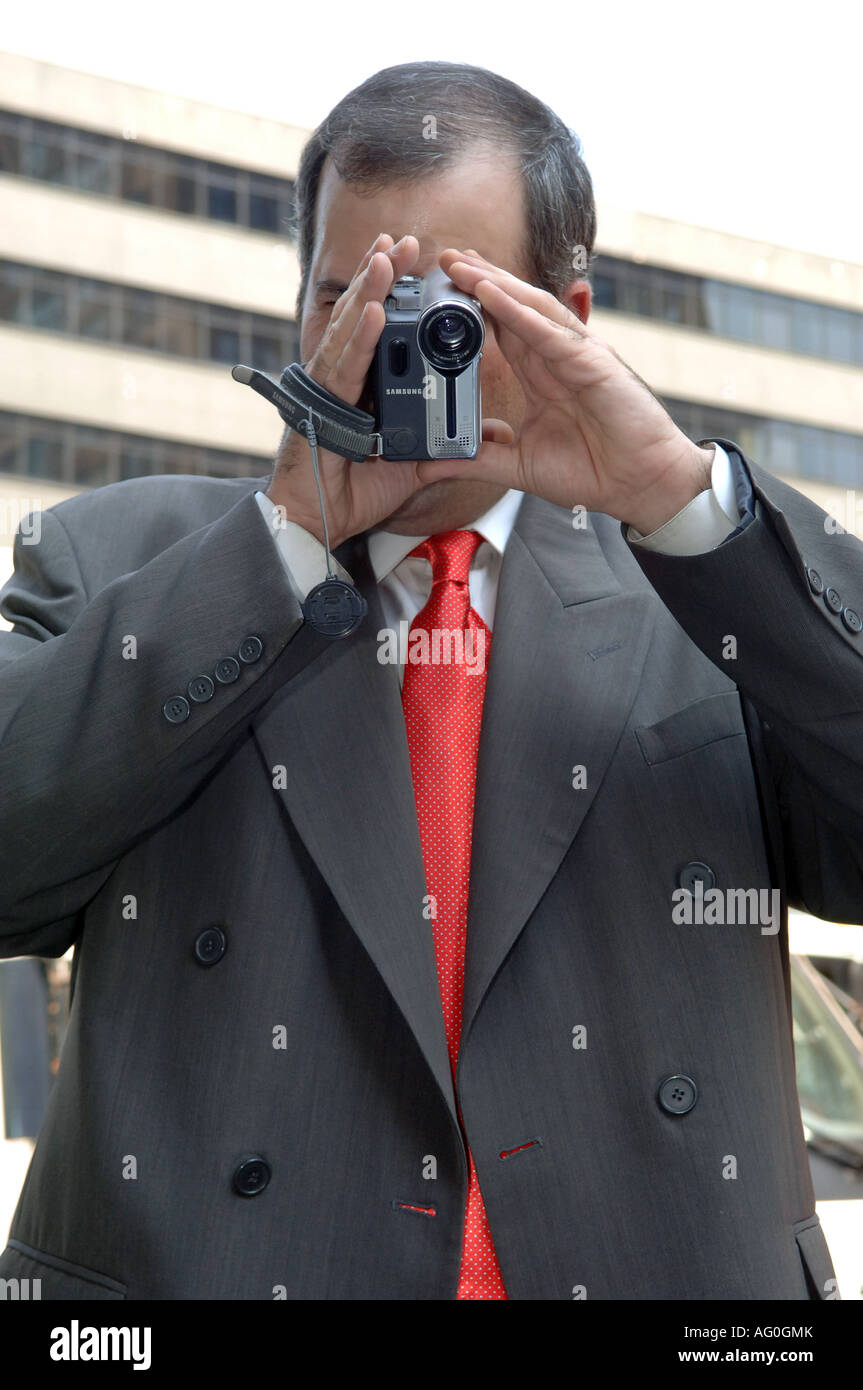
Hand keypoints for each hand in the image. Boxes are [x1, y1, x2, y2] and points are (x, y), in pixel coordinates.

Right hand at [266, 233, 427, 549]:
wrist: (318, 523)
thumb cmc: (355, 493)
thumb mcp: (414, 466)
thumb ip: (454, 448)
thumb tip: (497, 439)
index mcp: (365, 384)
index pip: (383, 328)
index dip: (397, 293)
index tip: (419, 264)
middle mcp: (345, 377)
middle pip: (365, 314)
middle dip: (384, 274)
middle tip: (405, 240)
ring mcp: (329, 388)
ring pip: (352, 329)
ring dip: (372, 290)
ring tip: (388, 255)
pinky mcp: (320, 406)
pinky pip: (344, 367)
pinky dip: (361, 338)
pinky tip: (377, 311)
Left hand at [416, 248, 713, 534]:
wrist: (641, 487)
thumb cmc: (593, 471)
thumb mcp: (519, 466)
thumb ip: (476, 460)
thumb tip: (429, 464)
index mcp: (543, 375)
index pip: (503, 331)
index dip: (474, 307)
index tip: (441, 290)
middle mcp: (559, 357)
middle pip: (513, 308)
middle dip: (479, 280)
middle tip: (442, 257)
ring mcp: (577, 355)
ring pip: (529, 308)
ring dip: (493, 284)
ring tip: (459, 265)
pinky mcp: (592, 363)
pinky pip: (548, 332)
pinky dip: (518, 311)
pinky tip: (490, 293)